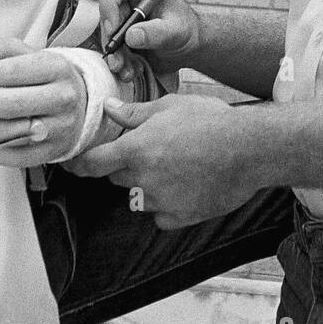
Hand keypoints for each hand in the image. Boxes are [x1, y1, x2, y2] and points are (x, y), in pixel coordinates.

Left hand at [0, 39, 87, 166]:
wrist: (82, 106)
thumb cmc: (47, 78)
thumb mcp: (32, 55)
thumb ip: (2, 49)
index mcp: (56, 68)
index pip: (11, 71)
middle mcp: (62, 98)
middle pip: (9, 104)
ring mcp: (59, 127)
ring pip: (9, 132)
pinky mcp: (54, 151)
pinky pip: (16, 156)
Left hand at [68, 94, 259, 227]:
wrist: (250, 150)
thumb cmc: (212, 122)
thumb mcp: (171, 106)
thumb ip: (136, 113)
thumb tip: (110, 109)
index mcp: (136, 150)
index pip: (92, 163)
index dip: (78, 163)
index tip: (73, 163)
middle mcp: (142, 179)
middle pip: (117, 177)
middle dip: (127, 165)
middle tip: (152, 150)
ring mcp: (159, 201)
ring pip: (139, 196)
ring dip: (147, 185)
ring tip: (176, 166)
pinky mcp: (178, 217)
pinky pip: (160, 214)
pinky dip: (167, 203)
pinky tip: (186, 185)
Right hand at [99, 0, 201, 81]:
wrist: (190, 48)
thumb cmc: (188, 30)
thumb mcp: (175, 31)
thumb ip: (156, 32)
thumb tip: (131, 36)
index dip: (109, 7)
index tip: (113, 31)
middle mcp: (130, 2)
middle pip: (107, 15)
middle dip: (111, 40)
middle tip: (117, 60)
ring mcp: (125, 20)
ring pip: (108, 36)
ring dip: (115, 56)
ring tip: (128, 71)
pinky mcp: (124, 37)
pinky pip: (114, 49)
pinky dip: (120, 62)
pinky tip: (132, 71)